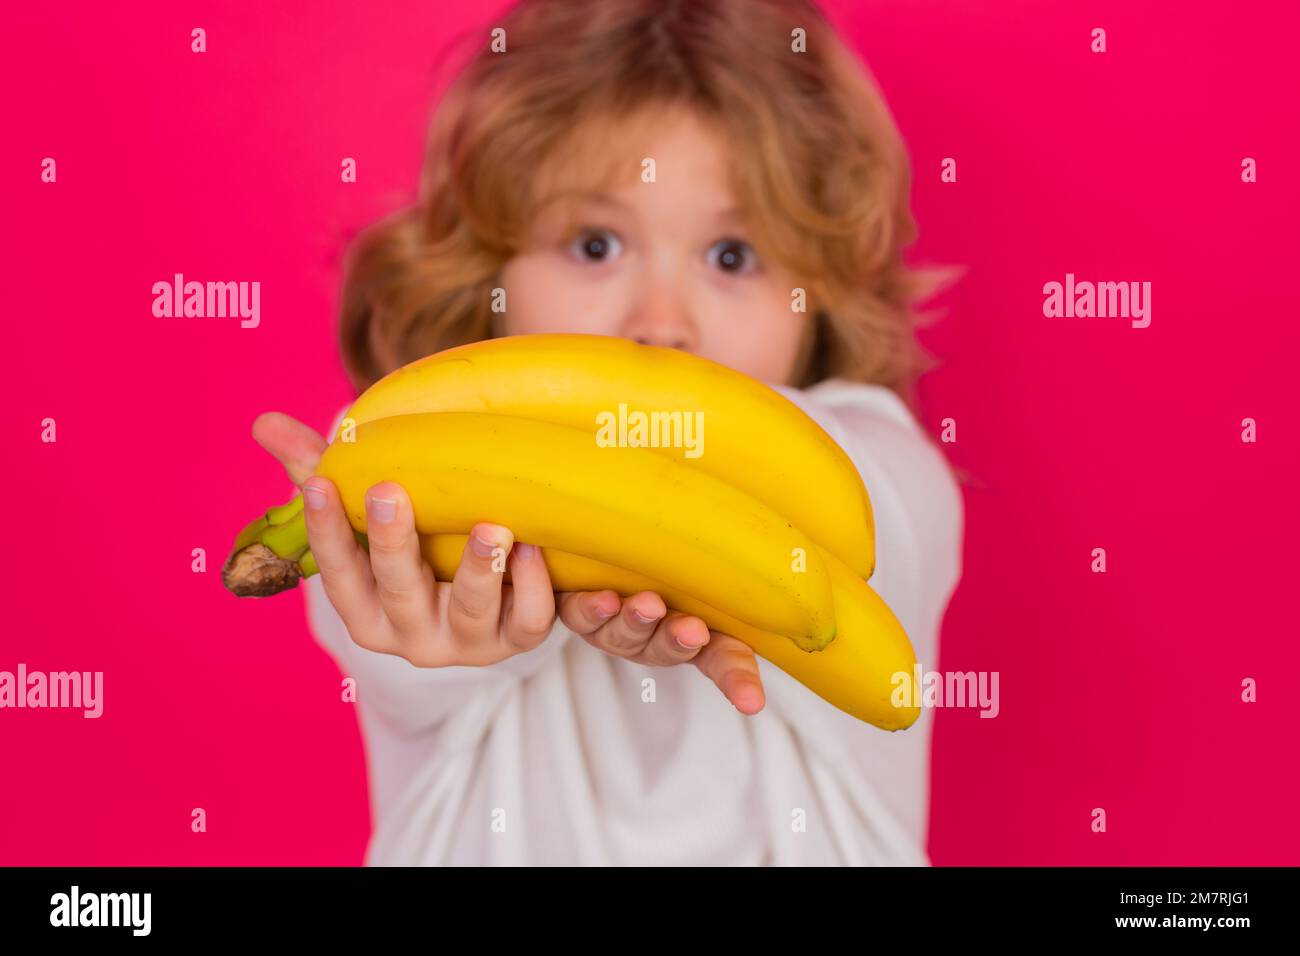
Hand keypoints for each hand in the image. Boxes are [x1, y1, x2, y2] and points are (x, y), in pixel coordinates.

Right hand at [250, 410, 765, 712]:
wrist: (484, 590)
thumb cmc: (419, 539)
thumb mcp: (374, 507)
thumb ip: (323, 467)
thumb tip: (262, 423)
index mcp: (368, 608)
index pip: (336, 572)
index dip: (327, 530)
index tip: (324, 481)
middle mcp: (414, 638)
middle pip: (400, 593)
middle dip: (394, 543)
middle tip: (393, 490)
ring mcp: (473, 644)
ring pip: (473, 615)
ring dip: (479, 572)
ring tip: (491, 525)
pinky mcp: (525, 641)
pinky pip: (535, 622)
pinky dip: (541, 589)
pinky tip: (542, 549)